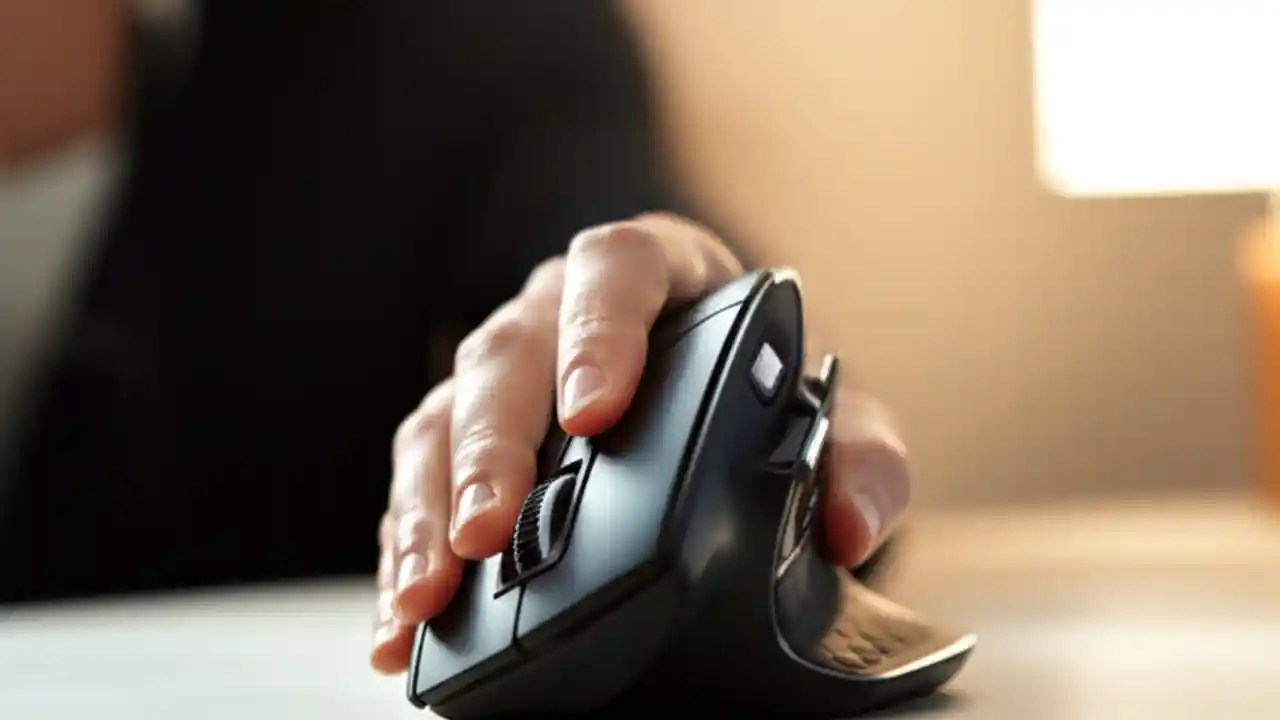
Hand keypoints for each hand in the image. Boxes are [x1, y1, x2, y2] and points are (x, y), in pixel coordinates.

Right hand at [370, 212, 911, 672]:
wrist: (722, 395)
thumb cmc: (768, 388)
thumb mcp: (832, 412)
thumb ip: (861, 457)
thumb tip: (853, 526)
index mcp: (659, 274)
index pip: (616, 268)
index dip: (596, 331)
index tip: (593, 414)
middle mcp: (563, 312)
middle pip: (506, 351)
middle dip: (492, 446)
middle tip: (490, 531)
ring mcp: (510, 373)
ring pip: (443, 416)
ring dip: (428, 505)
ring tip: (426, 592)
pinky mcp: (470, 437)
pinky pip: (421, 480)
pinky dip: (407, 548)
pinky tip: (405, 617)